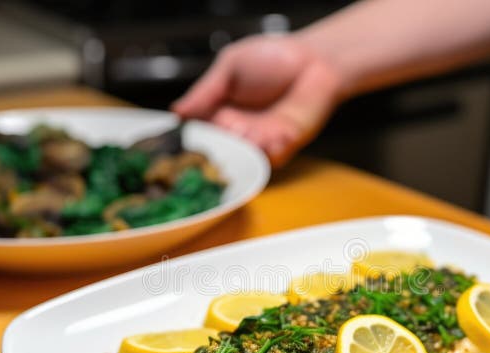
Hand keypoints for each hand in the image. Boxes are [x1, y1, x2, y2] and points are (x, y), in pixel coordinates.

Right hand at [172, 35, 343, 166]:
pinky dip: (272, 152)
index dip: (188, 141)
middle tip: (214, 146)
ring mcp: (260, 142)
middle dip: (217, 152)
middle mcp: (237, 132)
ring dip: (246, 152)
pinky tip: (273, 138)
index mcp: (218, 114)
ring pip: (246, 159)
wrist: (313, 59)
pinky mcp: (284, 146)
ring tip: (248, 137)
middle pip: (220, 152)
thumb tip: (176, 112)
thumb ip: (205, 91)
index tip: (178, 143)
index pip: (198, 134)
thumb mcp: (230, 66)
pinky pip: (273, 158)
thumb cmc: (272, 58)